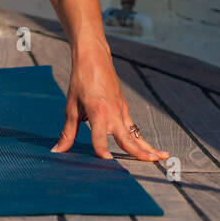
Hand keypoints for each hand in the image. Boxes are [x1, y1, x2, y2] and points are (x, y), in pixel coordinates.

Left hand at [51, 38, 168, 161]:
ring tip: (161, 158)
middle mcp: (112, 113)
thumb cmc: (80, 81)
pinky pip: (134, 127)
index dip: (101, 150)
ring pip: (135, 134)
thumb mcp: (71, 106)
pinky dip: (141, 138)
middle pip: (127, 138)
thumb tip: (58, 151)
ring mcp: (121, 110)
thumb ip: (68, 131)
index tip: (106, 162)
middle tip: (152, 163)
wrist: (94, 57)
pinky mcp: (124, 108)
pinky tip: (149, 149)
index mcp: (97, 112)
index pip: (99, 137)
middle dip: (139, 152)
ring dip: (148, 147)